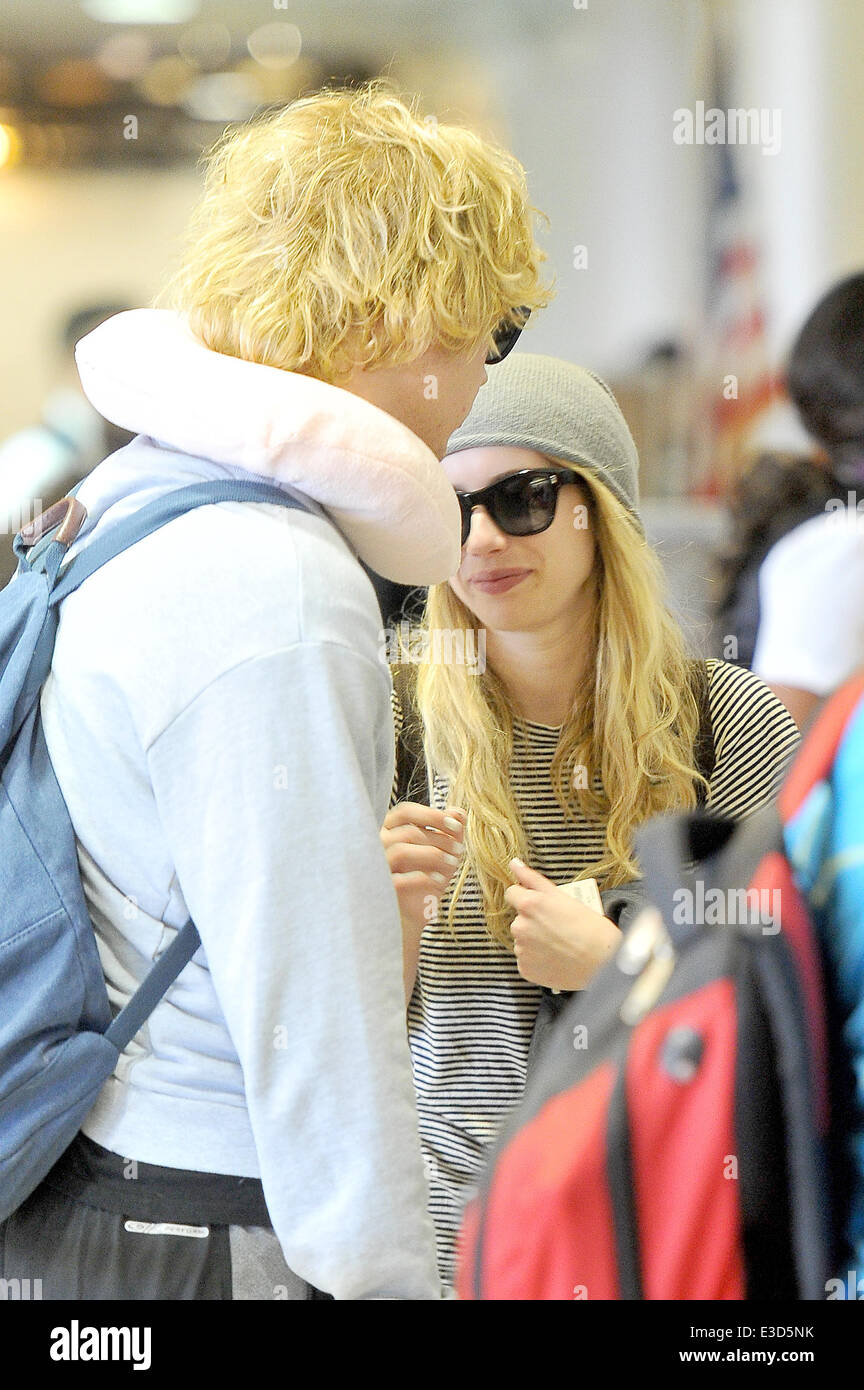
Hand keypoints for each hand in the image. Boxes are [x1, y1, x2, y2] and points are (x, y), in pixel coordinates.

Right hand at [380, 802, 467, 931]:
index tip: (456, 826)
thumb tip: (459, 812)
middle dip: (440, 839)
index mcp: (389, 830)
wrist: (412, 914)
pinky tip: (440, 881)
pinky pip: (399, 880)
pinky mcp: (380, 891)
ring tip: (454, 863)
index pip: (405, 811)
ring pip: (401, 851)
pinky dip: (424, 878)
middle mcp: (376, 845)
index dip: (432, 815)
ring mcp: (376, 868)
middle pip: (408, 831)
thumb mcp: (442, 854)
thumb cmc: (424, 880)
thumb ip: (449, 832)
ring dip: (433, 855)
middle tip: (459, 850)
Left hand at [504, 858, 620, 991]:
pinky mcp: (525, 969)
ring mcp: (522, 950)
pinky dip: (537, 960)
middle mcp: (520, 927)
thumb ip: (532, 879)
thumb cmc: (589, 927)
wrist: (603, 962)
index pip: (512, 893)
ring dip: (534, 941)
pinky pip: (526, 960)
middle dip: (532, 921)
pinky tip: (555, 958)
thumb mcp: (562, 896)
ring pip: (523, 940)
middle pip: (518, 919)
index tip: (538, 904)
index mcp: (529, 905)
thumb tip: (514, 864)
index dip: (525, 896)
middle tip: (556, 927)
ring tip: (559, 944)